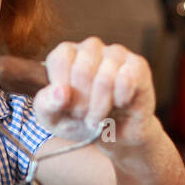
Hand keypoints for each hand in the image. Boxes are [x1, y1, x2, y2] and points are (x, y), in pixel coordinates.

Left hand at [32, 37, 156, 144]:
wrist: (114, 135)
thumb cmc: (79, 121)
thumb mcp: (53, 119)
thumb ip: (46, 104)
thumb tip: (60, 92)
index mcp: (67, 54)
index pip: (60, 59)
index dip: (62, 90)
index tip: (66, 107)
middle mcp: (91, 48)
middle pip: (83, 70)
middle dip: (81, 103)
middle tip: (83, 117)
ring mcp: (116, 54)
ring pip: (105, 79)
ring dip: (100, 108)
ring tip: (98, 118)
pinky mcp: (138, 66)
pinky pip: (127, 79)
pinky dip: (121, 100)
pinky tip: (120, 105)